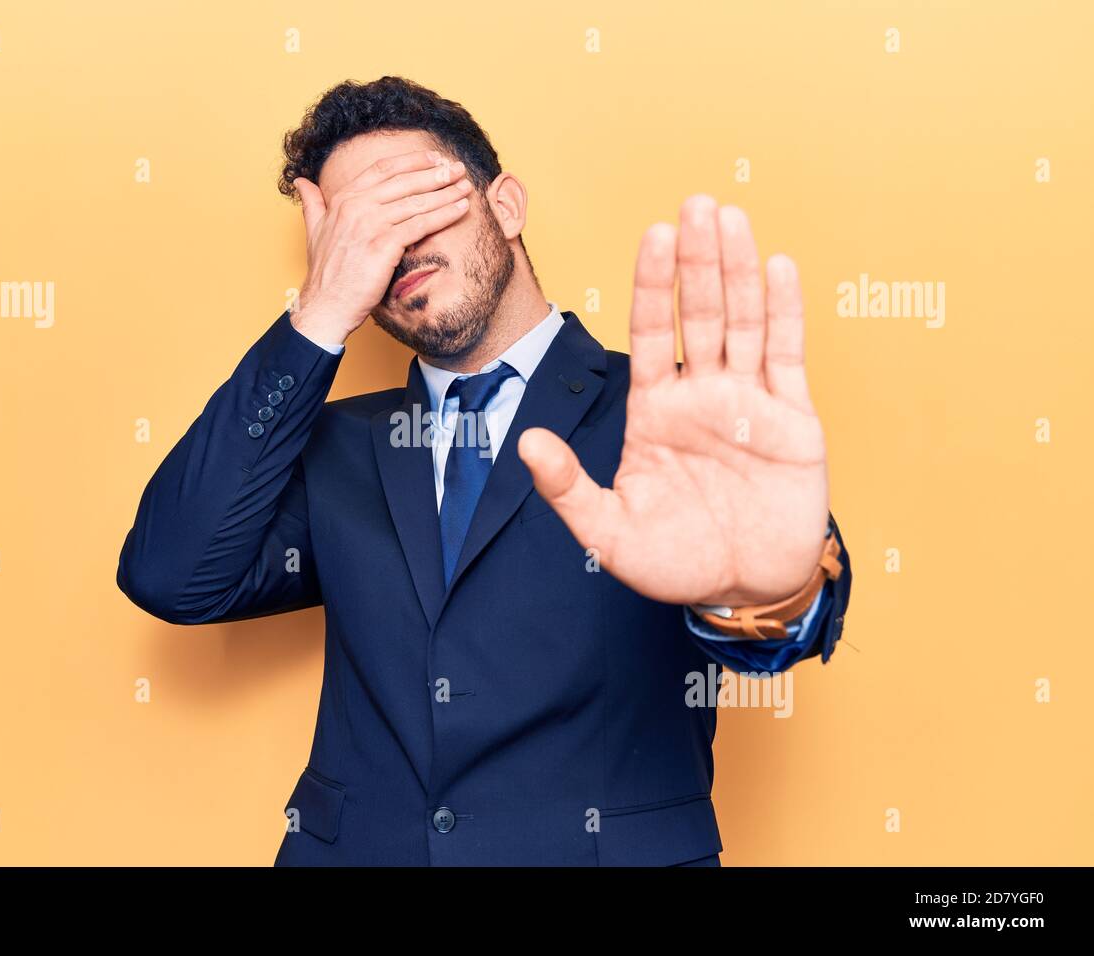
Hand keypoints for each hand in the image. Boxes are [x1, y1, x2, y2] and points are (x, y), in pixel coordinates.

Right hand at [289, 149, 473, 344]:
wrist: (325, 306)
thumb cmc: (325, 274)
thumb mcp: (314, 230)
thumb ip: (313, 203)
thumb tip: (302, 182)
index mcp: (343, 199)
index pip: (383, 169)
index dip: (412, 161)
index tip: (434, 158)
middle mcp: (356, 206)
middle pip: (404, 182)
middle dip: (435, 173)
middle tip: (458, 168)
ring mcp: (370, 224)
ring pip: (416, 202)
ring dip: (446, 192)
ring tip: (466, 186)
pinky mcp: (383, 245)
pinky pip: (421, 225)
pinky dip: (444, 215)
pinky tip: (461, 209)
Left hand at [517, 195, 828, 607]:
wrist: (742, 590)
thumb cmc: (673, 562)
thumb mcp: (609, 533)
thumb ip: (569, 488)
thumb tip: (526, 443)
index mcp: (655, 410)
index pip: (650, 332)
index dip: (652, 285)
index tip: (654, 236)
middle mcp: (700, 395)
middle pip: (699, 314)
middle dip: (697, 261)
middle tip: (696, 204)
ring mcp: (748, 402)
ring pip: (744, 323)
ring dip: (739, 271)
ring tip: (732, 218)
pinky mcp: (793, 420)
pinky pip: (787, 357)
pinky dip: (785, 313)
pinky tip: (778, 267)